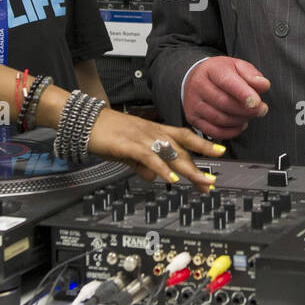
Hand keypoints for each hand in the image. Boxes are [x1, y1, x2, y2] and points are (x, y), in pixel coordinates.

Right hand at [85, 109, 224, 189]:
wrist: (84, 121)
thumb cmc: (106, 133)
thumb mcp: (128, 152)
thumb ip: (142, 165)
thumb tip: (154, 178)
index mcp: (154, 131)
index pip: (184, 137)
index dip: (203, 144)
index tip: (221, 151)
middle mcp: (152, 132)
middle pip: (182, 149)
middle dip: (199, 166)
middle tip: (211, 182)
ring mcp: (141, 137)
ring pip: (170, 153)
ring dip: (187, 169)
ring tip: (201, 182)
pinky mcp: (128, 144)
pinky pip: (149, 157)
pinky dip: (161, 169)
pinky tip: (170, 178)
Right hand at [183, 56, 269, 138]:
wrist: (197, 78)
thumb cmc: (220, 73)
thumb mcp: (237, 66)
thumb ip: (252, 75)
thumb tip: (264, 85)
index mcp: (211, 69)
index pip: (227, 82)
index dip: (243, 93)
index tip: (257, 102)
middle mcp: (198, 86)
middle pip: (224, 103)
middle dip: (246, 110)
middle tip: (261, 110)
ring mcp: (193, 103)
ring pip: (220, 119)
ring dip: (240, 120)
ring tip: (250, 115)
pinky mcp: (193, 118)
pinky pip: (214, 131)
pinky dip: (231, 132)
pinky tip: (240, 125)